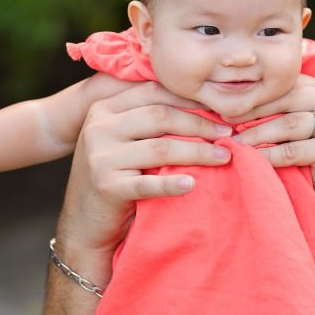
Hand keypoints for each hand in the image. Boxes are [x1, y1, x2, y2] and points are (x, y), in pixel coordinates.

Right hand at [55, 81, 232, 253]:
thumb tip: (204, 104)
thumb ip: (148, 119)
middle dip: (201, 123)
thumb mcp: (123, 139)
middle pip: (161, 116)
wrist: (84, 222)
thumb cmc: (115, 175)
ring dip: (198, 151)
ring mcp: (101, 157)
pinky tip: (193, 184)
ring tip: (224, 156)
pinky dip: (172, 184)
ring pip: (160, 147)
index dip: (191, 99)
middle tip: (230, 133)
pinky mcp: (106, 187)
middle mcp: (99, 127)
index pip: (154, 92)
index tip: (221, 109)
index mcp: (105, 108)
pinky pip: (147, 183)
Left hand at [226, 75, 314, 217]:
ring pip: (289, 123)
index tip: (230, 101)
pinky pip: (293, 150)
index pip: (290, 84)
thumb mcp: (306, 133)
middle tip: (225, 117)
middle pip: (288, 97)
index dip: (259, 92)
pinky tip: (250, 158)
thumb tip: (240, 102)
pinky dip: (268, 155)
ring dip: (257, 133)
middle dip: (254, 108)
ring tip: (234, 140)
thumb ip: (286, 112)